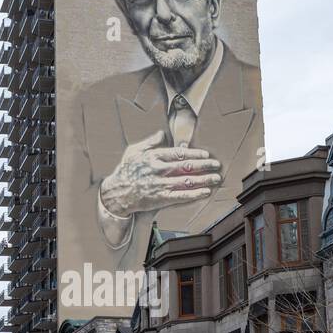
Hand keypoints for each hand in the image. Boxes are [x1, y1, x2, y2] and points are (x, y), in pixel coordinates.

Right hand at [97, 131, 221, 244]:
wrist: (115, 194)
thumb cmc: (125, 171)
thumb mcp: (133, 151)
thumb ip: (149, 142)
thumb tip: (162, 133)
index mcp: (153, 156)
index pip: (179, 153)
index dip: (195, 153)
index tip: (206, 154)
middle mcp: (158, 170)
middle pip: (187, 166)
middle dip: (204, 165)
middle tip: (216, 165)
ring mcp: (160, 185)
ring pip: (187, 181)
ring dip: (204, 179)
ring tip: (216, 178)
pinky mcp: (160, 198)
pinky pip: (181, 196)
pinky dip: (195, 194)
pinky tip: (205, 192)